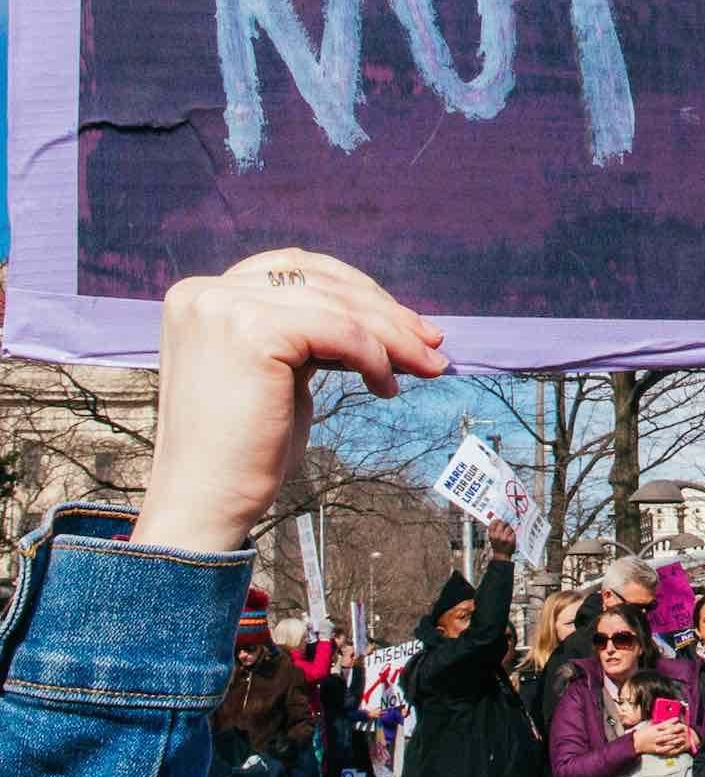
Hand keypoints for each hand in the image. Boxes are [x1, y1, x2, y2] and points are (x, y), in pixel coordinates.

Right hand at [133, 253, 446, 556]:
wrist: (204, 506)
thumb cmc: (242, 453)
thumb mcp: (274, 373)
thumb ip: (303, 335)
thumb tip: (373, 318)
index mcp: (201, 296)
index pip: (294, 270)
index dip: (354, 290)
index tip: (401, 322)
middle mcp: (206, 293)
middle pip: (319, 283)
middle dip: (383, 312)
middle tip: (431, 342)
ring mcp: (225, 308)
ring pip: (337, 306)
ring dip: (393, 335)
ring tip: (427, 366)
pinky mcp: (254, 331)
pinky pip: (341, 332)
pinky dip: (375, 356)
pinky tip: (386, 386)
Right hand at [485, 522, 516, 560]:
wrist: (501, 555)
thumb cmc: (497, 546)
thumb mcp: (492, 538)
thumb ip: (493, 530)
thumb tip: (497, 520)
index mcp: (491, 535)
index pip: (493, 523)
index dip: (497, 521)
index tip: (499, 521)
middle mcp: (497, 536)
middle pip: (502, 523)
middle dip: (505, 523)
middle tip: (506, 525)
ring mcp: (504, 538)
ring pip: (509, 527)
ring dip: (510, 529)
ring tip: (508, 534)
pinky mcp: (511, 540)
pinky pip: (513, 533)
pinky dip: (513, 534)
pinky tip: (511, 537)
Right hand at [631, 718, 689, 757]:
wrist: (636, 742)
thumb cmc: (643, 733)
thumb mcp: (650, 726)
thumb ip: (658, 724)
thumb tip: (665, 721)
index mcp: (655, 728)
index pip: (665, 723)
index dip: (672, 721)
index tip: (677, 719)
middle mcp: (657, 735)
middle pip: (669, 732)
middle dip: (677, 730)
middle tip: (683, 728)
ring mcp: (657, 742)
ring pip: (669, 741)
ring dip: (676, 739)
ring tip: (682, 738)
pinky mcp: (656, 749)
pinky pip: (665, 749)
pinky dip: (671, 748)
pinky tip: (675, 747)